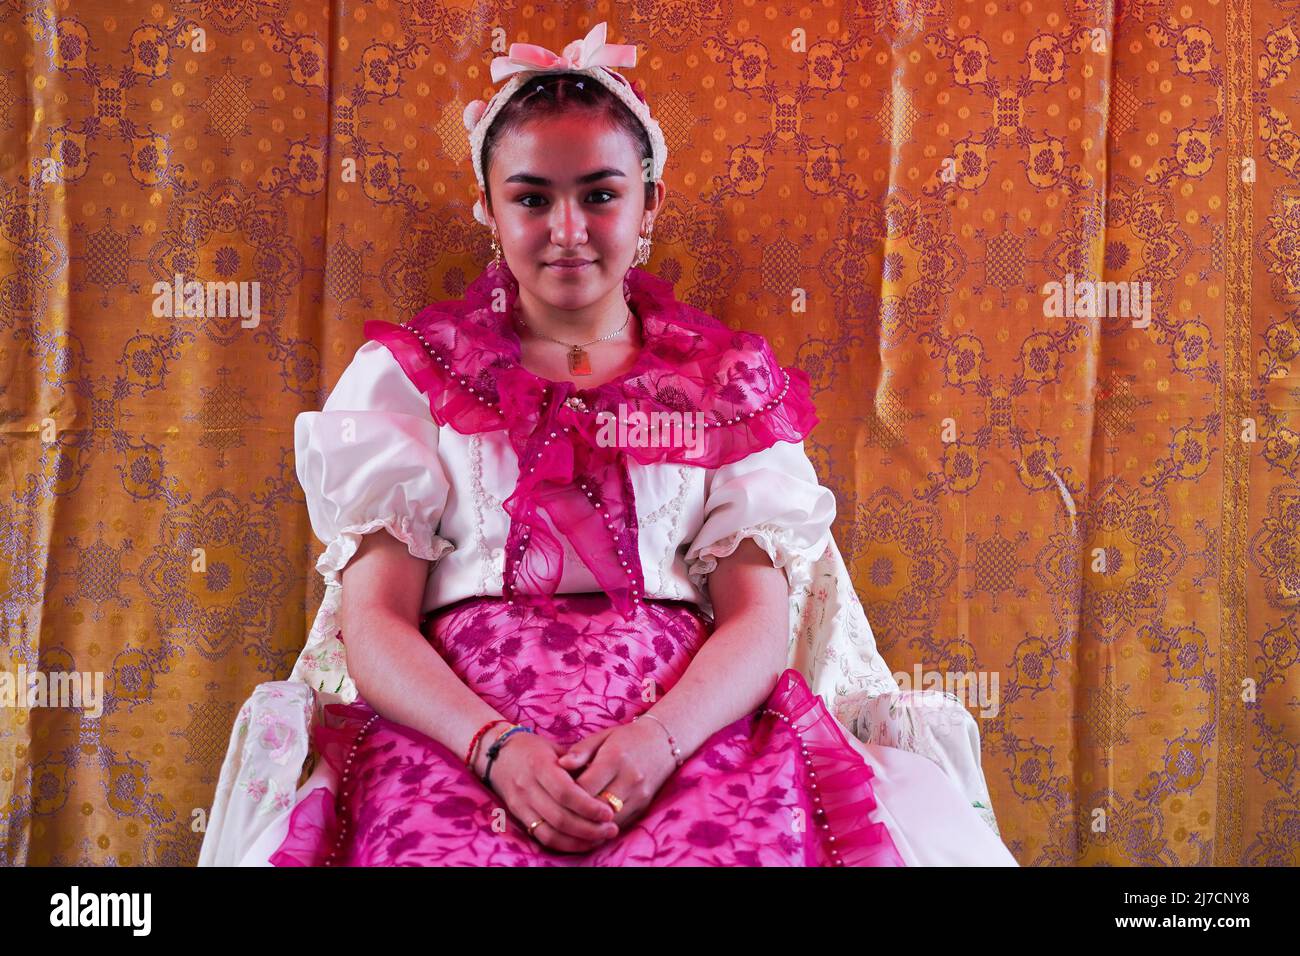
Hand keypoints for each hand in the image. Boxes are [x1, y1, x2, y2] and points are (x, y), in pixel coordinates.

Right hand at [483, 731, 619, 853]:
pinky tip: (583, 843)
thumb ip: (578, 763)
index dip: (588, 806)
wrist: (498, 754)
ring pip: (550, 833)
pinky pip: (542, 837)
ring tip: (602, 838)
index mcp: (539, 765)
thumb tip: (605, 783)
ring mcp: (520, 805)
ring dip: (579, 841)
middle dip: (589, 828)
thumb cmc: (535, 749)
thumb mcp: (557, 748)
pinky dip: (565, 844)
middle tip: (612, 829)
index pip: (565, 792)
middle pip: (559, 817)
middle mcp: (527, 787)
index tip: (608, 812)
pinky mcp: (518, 817)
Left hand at [557, 719, 679, 830]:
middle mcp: (629, 778)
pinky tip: (589, 826)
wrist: (663, 741)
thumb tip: (560, 765)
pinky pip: (620, 824)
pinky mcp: (644, 806)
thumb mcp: (601, 737)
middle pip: (596, 807)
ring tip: (571, 823)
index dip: (566, 796)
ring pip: (608, 821)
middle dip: (576, 814)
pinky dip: (603, 828)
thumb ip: (580, 751)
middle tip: (558, 814)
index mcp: (614, 758)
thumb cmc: (626, 738)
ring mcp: (639, 794)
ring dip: (589, 825)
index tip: (553, 795)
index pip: (584, 787)